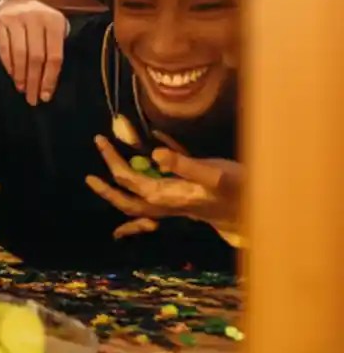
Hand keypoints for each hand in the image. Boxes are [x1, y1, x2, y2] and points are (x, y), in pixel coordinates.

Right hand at [0, 0, 67, 105]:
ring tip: (21, 89)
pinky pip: (3, 48)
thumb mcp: (53, 30)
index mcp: (54, 21)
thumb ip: (54, 50)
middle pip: (37, 57)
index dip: (50, 78)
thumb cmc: (38, 23)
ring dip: (20, 76)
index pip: (54, 56)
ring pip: (20, 54)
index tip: (46, 96)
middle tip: (32, 99)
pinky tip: (11, 76)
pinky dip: (7, 64)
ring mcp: (15, 18)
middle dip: (34, 81)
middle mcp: (35, 17)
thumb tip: (49, 84)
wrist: (16, 1)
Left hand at [86, 135, 241, 242]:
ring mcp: (178, 200)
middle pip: (128, 201)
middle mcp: (167, 202)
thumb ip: (184, 164)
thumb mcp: (214, 175)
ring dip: (125, 189)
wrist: (263, 211)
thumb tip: (153, 154)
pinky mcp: (191, 194)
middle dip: (108, 190)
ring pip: (142, 199)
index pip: (128, 180)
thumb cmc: (240, 192)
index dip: (111, 161)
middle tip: (89, 178)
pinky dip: (154, 173)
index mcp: (166, 195)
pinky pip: (165, 185)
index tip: (99, 141)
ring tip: (109, 177)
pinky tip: (156, 150)